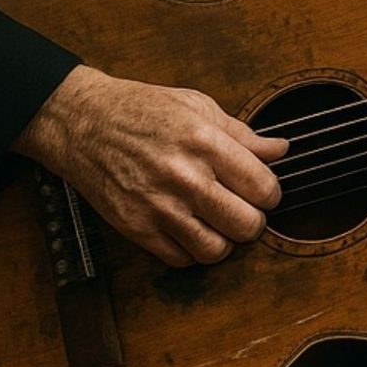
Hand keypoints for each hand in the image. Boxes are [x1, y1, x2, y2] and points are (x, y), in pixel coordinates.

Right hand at [13, 65, 288, 267]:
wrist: (85, 123)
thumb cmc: (145, 110)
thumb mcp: (199, 106)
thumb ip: (243, 134)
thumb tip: (281, 150)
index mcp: (206, 142)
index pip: (262, 187)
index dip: (271, 194)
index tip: (264, 191)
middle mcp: (185, 177)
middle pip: (246, 225)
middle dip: (253, 220)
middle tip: (245, 210)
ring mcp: (158, 206)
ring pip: (216, 250)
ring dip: (225, 241)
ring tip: (219, 223)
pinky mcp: (135, 228)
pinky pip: (180, 259)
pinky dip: (193, 251)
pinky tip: (191, 229)